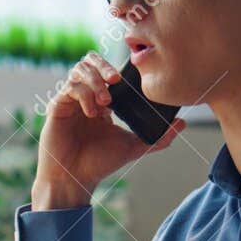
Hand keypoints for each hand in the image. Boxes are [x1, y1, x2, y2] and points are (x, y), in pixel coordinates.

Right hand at [33, 53, 184, 210]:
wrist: (75, 179)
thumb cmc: (100, 163)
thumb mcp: (134, 147)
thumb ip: (159, 137)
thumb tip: (183, 123)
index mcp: (102, 101)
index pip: (107, 71)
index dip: (118, 69)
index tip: (130, 78)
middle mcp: (85, 96)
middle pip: (90, 61)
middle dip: (103, 66)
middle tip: (116, 79)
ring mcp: (70, 100)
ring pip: (79, 70)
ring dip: (95, 81)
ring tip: (106, 102)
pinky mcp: (57, 106)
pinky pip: (70, 87)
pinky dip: (84, 96)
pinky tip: (93, 113)